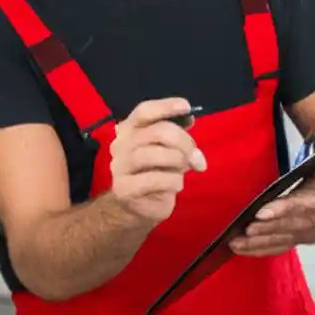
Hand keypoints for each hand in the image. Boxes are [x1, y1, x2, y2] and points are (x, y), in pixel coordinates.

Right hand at [107, 98, 207, 224]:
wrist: (137, 207)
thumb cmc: (155, 172)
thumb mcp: (168, 149)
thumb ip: (176, 133)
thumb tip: (189, 119)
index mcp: (130, 129)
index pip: (144, 111)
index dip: (165, 106)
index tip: (187, 107)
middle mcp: (120, 144)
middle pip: (155, 132)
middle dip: (183, 142)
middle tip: (195, 156)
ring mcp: (119, 167)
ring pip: (152, 154)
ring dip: (177, 161)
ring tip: (185, 169)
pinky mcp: (123, 189)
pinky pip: (154, 180)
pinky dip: (172, 181)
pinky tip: (177, 185)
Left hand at [230, 139, 314, 256]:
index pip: (296, 207)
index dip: (279, 210)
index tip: (260, 213)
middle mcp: (312, 222)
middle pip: (285, 228)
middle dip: (264, 231)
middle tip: (243, 231)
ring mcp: (304, 235)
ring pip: (279, 242)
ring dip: (257, 245)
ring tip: (234, 244)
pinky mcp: (297, 242)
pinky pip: (277, 249)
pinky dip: (259, 251)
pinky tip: (242, 251)